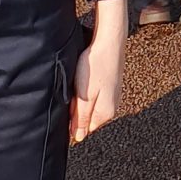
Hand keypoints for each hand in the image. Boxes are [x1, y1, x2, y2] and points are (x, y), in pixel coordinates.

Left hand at [71, 0, 126, 141]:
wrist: (109, 42)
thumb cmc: (96, 66)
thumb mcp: (83, 96)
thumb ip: (81, 119)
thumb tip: (79, 137)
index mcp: (105, 113)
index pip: (84, 130)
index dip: (72, 121)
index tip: (69, 107)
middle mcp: (111, 107)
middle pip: (87, 118)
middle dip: (76, 110)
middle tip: (73, 94)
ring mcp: (112, 96)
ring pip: (90, 106)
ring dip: (81, 99)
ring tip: (80, 84)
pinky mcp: (110, 86)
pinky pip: (94, 95)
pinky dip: (86, 90)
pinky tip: (85, 79)